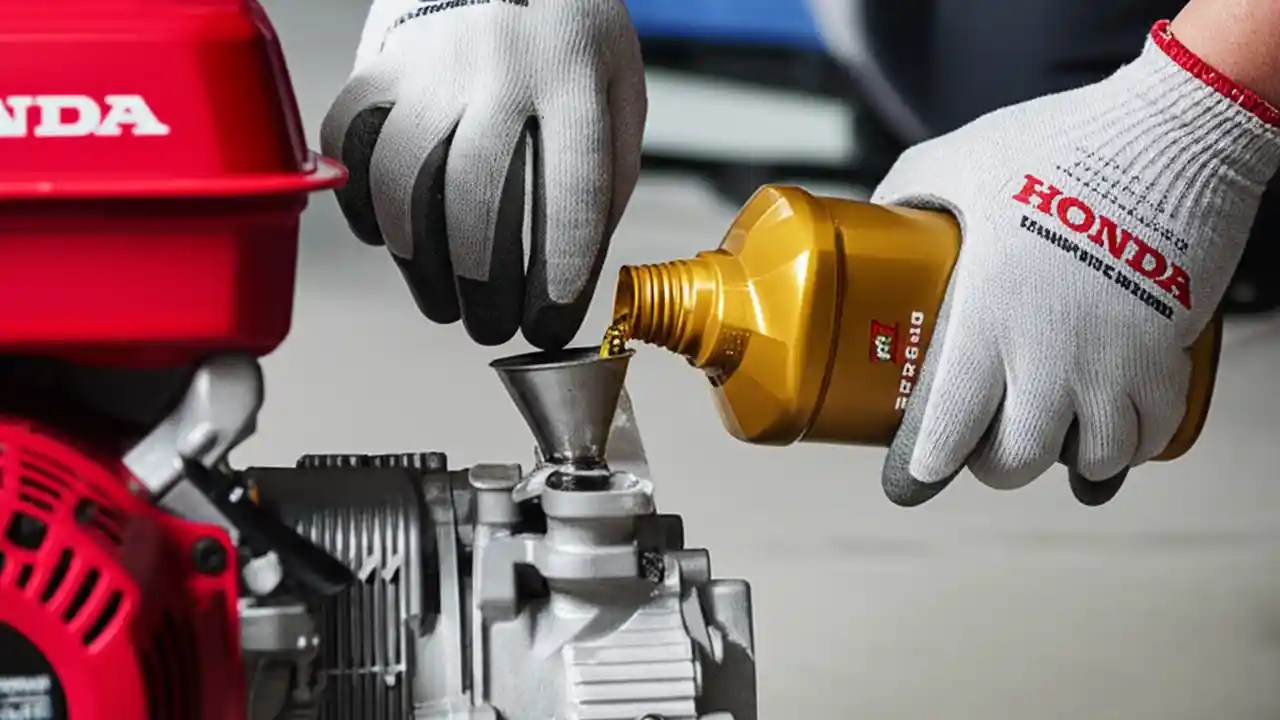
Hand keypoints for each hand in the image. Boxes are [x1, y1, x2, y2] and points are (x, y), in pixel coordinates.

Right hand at [322, 0, 646, 347]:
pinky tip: (389, 239)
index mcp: (574, 75)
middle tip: (491, 328)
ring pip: (404, 183)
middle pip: (477, 201)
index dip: (559, 279)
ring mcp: (428, 61)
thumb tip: (573, 266)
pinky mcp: (377, 61)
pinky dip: (364, 206)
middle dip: (484, 288)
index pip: (570, 197)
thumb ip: (609, 172)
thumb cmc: (569, 31)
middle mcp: (499, 66)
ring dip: (419, 264)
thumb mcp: (620, 88)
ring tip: (441, 303)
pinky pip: (351, 147)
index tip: (550, 328)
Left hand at [872, 21, 1279, 506]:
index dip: (923, 467)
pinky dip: (1129, 445)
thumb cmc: (1060, 146)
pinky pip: (1154, 435)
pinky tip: (1112, 429)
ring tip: (1051, 435)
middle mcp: (1050, 357)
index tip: (911, 479)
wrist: (1174, 134)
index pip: (947, 427)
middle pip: (1016, 460)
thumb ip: (909, 194)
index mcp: (986, 319)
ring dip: (1065, 458)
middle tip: (983, 444)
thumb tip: (881, 217)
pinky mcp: (1170, 356)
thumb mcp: (957, 160)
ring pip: (1090, 459)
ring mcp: (1116, 364)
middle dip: (994, 464)